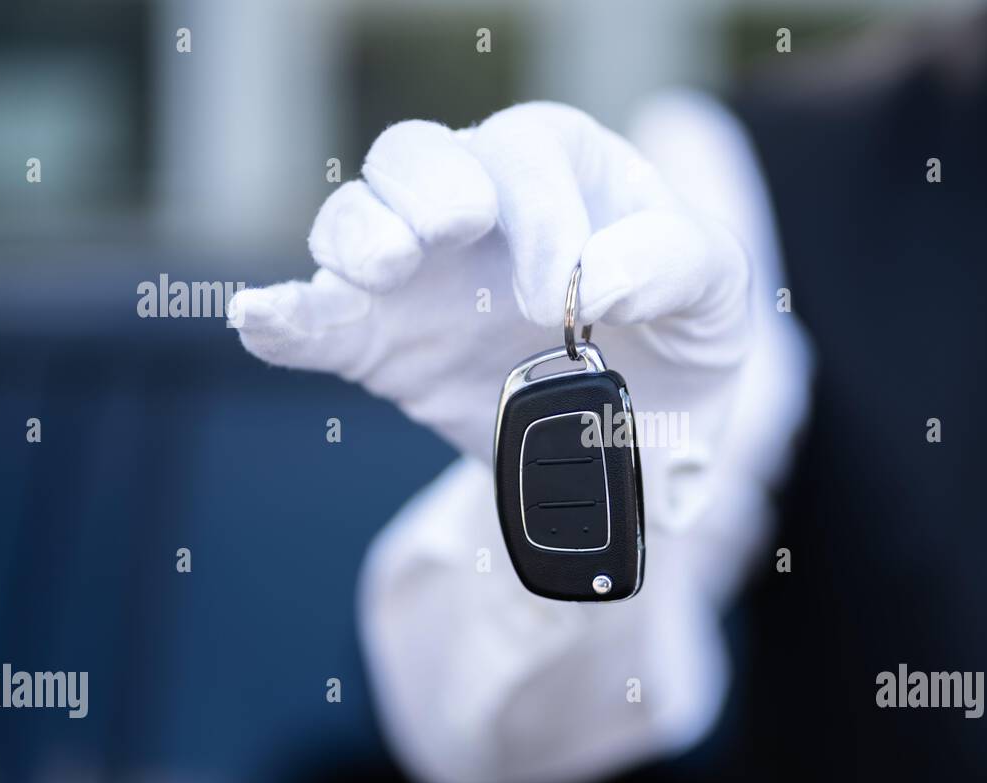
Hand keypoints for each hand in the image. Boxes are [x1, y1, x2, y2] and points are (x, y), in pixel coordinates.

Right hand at [229, 102, 751, 523]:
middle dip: (426, 185)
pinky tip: (266, 319)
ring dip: (356, 236)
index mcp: (563, 173)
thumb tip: (599, 281)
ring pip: (354, 219)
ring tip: (381, 272)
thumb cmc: (683, 333)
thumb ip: (679, 263)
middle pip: (417, 154)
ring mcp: (420, 274)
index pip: (528, 152)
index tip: (571, 297)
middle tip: (455, 232)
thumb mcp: (720, 292)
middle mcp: (478, 207)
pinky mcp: (380, 343)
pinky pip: (316, 317)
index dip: (542, 212)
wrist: (644, 427)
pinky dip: (284, 317)